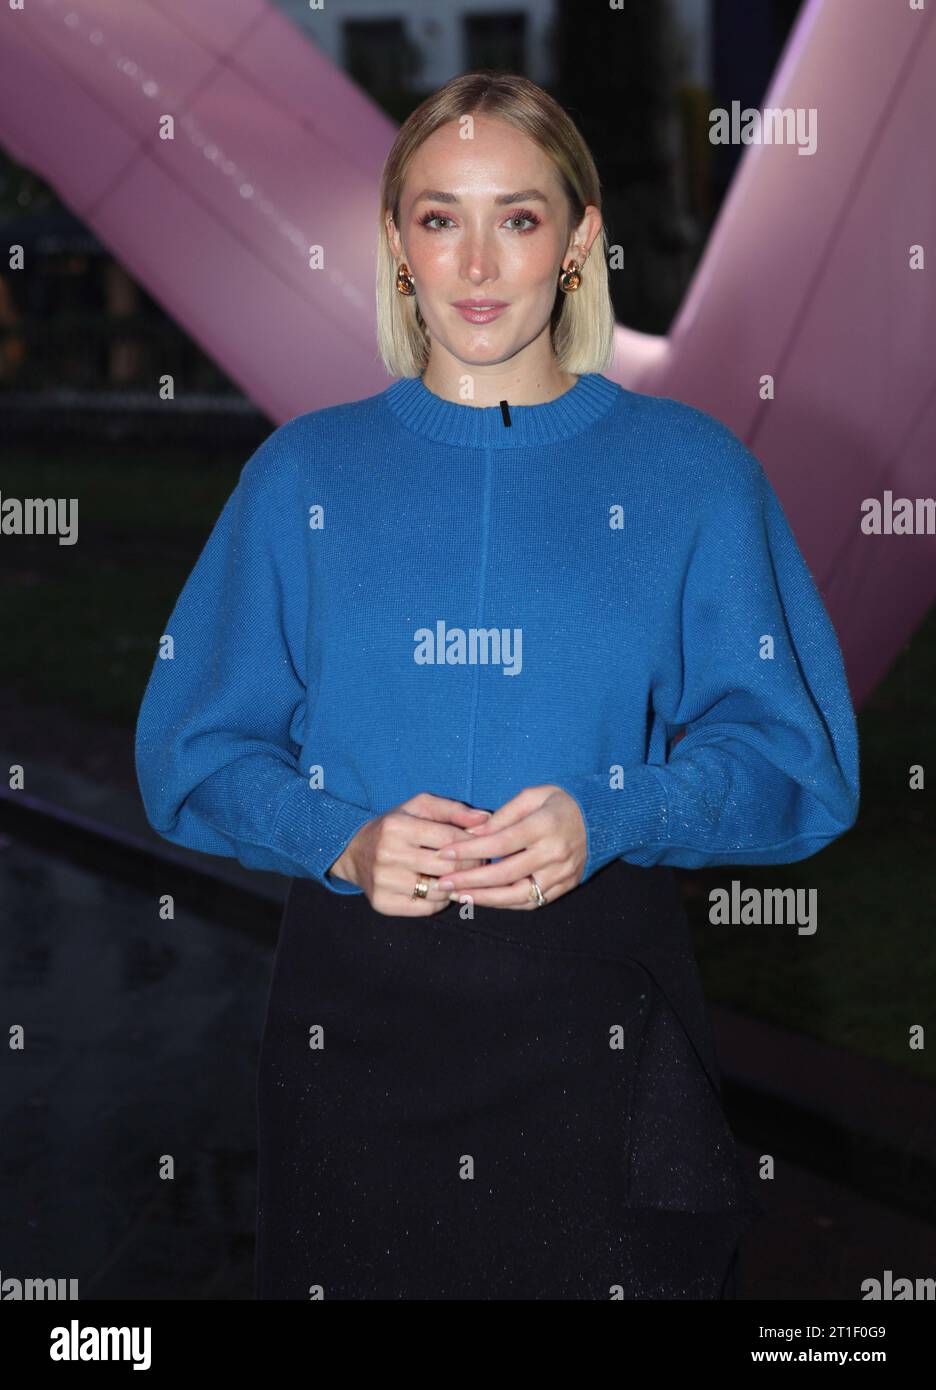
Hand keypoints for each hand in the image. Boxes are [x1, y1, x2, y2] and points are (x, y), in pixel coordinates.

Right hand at [327, 792, 491, 915]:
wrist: (354, 852)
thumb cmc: (396, 826)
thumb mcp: (419, 808)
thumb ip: (453, 810)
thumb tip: (486, 819)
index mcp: (397, 827)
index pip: (450, 839)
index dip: (474, 844)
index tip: (483, 847)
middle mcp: (387, 854)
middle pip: (448, 867)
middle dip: (472, 866)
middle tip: (479, 864)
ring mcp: (383, 881)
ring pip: (439, 891)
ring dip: (457, 886)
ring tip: (461, 877)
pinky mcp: (382, 903)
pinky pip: (426, 908)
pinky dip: (441, 901)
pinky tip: (442, 890)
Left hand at [433, 785, 586, 908]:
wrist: (605, 818)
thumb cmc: (563, 802)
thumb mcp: (534, 795)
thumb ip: (503, 815)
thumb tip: (473, 834)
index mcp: (545, 825)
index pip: (500, 842)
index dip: (470, 850)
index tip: (445, 854)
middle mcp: (555, 853)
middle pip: (505, 873)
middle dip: (469, 880)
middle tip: (442, 882)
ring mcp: (562, 873)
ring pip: (517, 894)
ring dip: (484, 899)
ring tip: (458, 896)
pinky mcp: (566, 886)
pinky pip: (532, 901)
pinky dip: (506, 904)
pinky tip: (485, 899)